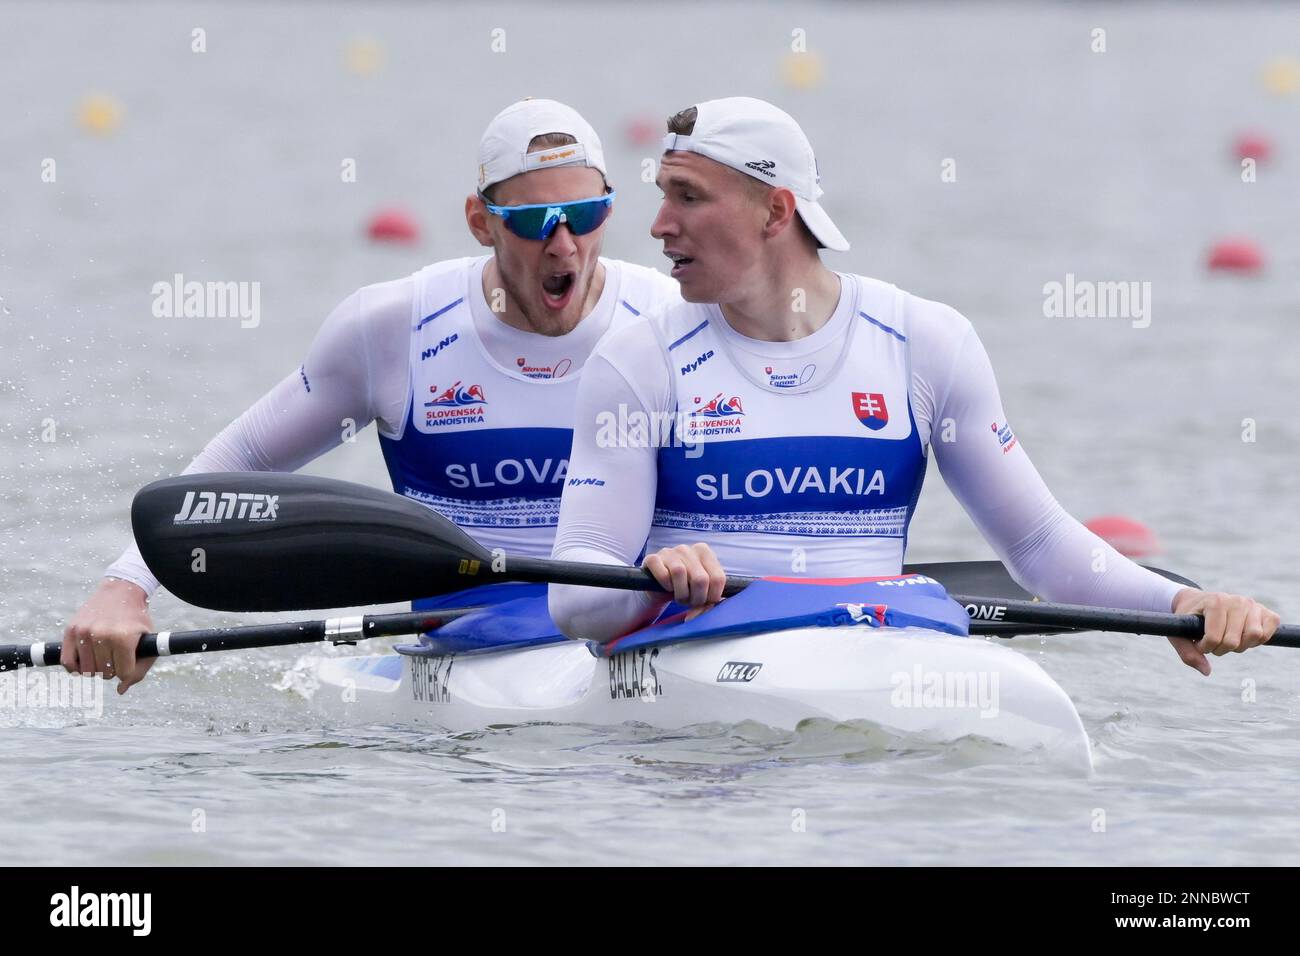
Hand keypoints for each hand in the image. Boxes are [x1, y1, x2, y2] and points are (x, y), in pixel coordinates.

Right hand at [61, 578, 156, 693]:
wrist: (120, 591)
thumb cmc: (136, 620)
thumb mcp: (148, 640)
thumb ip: (141, 668)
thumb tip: (121, 690)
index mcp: (123, 638)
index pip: (123, 673)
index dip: (128, 672)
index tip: (129, 663)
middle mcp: (102, 635)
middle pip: (106, 673)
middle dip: (113, 669)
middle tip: (117, 656)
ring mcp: (84, 632)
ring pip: (87, 671)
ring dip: (96, 668)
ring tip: (103, 656)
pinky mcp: (71, 630)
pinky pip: (67, 662)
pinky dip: (76, 668)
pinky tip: (86, 660)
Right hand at [643, 543, 726, 620]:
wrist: (658, 590)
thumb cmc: (685, 588)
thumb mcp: (703, 589)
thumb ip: (712, 596)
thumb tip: (713, 605)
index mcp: (704, 551)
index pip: (718, 578)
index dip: (712, 597)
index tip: (705, 601)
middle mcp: (687, 548)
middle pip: (700, 578)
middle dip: (697, 598)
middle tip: (691, 602)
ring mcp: (669, 552)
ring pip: (680, 573)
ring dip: (681, 593)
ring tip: (680, 597)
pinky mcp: (652, 559)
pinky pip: (663, 574)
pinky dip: (666, 586)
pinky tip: (666, 588)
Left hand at [1166, 587, 1279, 675]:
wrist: (1196, 601)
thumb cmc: (1188, 618)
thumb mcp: (1179, 633)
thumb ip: (1187, 653)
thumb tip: (1207, 671)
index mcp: (1215, 602)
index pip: (1214, 638)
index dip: (1205, 648)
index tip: (1200, 643)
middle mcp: (1236, 600)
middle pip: (1234, 641)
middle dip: (1221, 649)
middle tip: (1215, 643)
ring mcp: (1253, 605)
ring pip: (1254, 636)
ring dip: (1240, 646)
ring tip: (1229, 640)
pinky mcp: (1266, 613)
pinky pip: (1267, 634)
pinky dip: (1256, 642)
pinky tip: (1243, 637)